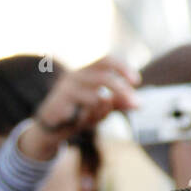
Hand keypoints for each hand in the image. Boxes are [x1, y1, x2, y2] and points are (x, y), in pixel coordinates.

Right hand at [19, 56, 140, 161]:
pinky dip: (91, 115)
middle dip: (121, 89)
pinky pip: (82, 109)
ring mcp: (66, 89)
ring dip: (106, 107)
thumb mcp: (102, 108)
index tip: (137, 81)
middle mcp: (75, 76)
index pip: (105, 60)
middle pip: (103, 76)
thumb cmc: (78, 113)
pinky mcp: (59, 103)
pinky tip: (83, 119)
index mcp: (86, 72)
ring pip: (94, 94)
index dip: (122, 67)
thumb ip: (118, 103)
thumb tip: (138, 104)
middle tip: (135, 103)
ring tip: (102, 116)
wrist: (52, 129)